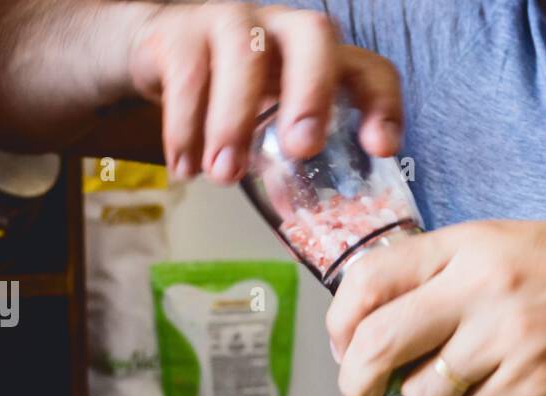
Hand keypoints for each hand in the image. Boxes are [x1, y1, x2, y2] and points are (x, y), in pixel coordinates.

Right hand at [126, 3, 403, 181]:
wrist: (163, 53)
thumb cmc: (235, 93)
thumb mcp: (273, 124)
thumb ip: (292, 160)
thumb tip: (304, 222)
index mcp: (320, 58)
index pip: (367, 67)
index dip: (382, 104)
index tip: (380, 149)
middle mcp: (283, 31)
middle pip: (313, 36)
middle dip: (312, 92)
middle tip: (301, 148)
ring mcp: (233, 23)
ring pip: (243, 55)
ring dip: (234, 121)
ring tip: (224, 176)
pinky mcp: (181, 35)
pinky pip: (187, 77)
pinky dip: (184, 129)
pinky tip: (185, 168)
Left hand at [326, 219, 545, 395]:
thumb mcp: (501, 243)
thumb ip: (438, 276)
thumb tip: (375, 332)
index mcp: (464, 245)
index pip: (365, 282)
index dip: (338, 325)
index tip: (344, 348)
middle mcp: (478, 287)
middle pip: (376, 345)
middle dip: (355, 384)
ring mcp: (506, 337)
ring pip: (423, 393)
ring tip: (457, 383)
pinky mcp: (534, 382)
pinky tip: (500, 388)